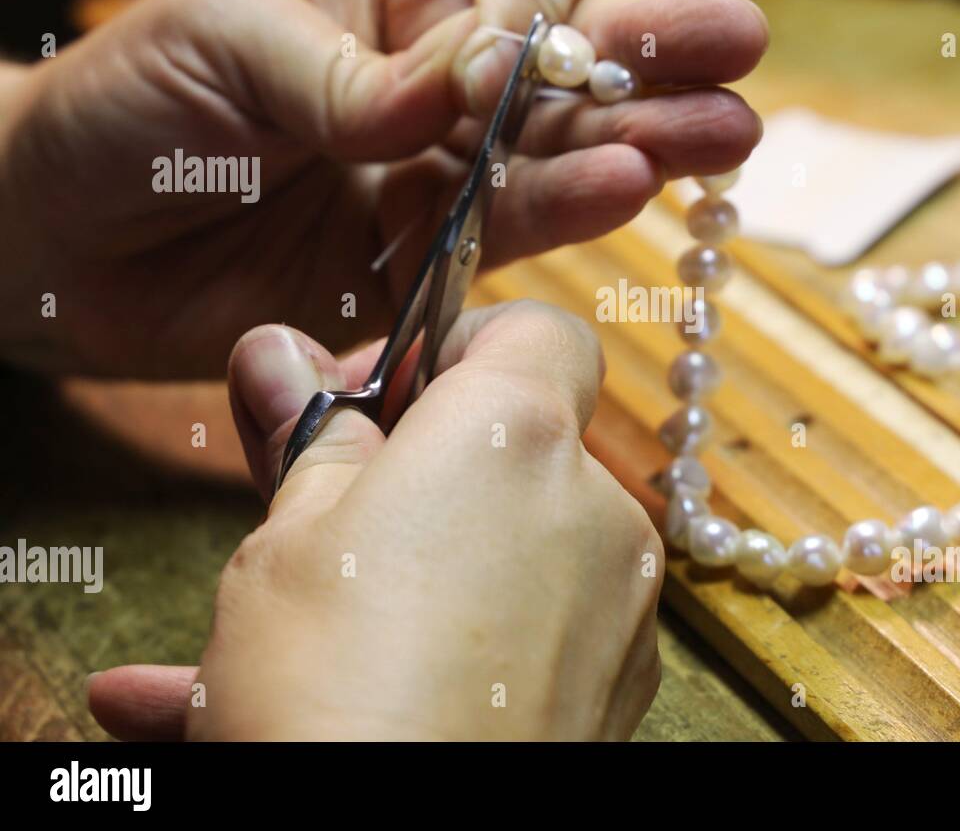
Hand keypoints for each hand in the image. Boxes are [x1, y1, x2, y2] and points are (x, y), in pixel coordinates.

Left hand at [0, 0, 764, 376]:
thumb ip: (352, 69)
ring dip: (649, 129)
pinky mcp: (436, 249)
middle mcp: (448, 59)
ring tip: (724, 131)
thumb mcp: (224, 38)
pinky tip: (632, 187)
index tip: (515, 29)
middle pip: (580, 35)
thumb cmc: (130, 103)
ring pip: (570, 136)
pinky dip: (572, 209)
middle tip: (732, 45)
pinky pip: (515, 226)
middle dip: (656, 36)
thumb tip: (462, 95)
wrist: (71, 239)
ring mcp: (450, 159)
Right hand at [89, 300, 663, 739]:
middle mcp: (594, 509)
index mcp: (516, 436)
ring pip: (514, 552)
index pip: (535, 332)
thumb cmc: (328, 690)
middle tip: (329, 523)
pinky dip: (464, 640)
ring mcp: (618, 605)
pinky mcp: (617, 687)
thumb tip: (278, 354)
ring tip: (305, 634)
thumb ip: (307, 437)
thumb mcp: (284, 544)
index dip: (461, 346)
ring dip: (425, 572)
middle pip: (521, 449)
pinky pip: (535, 631)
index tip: (384, 397)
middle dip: (429, 475)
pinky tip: (358, 686)